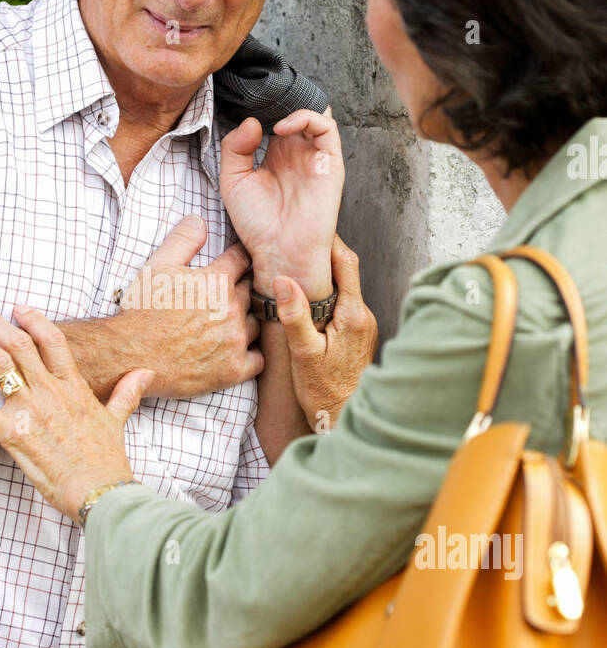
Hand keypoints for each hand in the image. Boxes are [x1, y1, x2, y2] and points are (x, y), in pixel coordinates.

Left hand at [0, 306, 153, 522]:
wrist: (100, 490)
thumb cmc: (107, 460)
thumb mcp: (117, 421)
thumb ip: (126, 393)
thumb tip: (145, 372)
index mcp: (73, 387)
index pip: (51, 341)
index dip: (33, 320)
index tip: (17, 307)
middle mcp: (49, 391)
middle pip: (17, 345)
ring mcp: (29, 410)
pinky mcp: (11, 433)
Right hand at [110, 214, 263, 396]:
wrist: (130, 355)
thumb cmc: (141, 311)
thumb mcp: (157, 267)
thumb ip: (182, 239)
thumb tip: (199, 219)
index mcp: (216, 281)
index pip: (242, 260)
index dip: (238, 260)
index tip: (236, 264)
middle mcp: (231, 309)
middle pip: (251, 292)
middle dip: (242, 291)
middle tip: (227, 297)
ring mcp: (234, 340)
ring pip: (256, 324)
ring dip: (247, 322)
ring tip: (230, 324)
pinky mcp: (233, 369)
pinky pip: (258, 359)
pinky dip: (251, 354)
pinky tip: (236, 350)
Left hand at [220, 106, 344, 296]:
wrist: (277, 251)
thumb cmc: (257, 225)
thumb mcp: (233, 182)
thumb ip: (234, 148)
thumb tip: (250, 122)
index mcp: (276, 155)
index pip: (275, 117)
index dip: (263, 105)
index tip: (244, 99)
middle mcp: (297, 153)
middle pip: (296, 110)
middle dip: (279, 99)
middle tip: (259, 97)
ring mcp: (314, 157)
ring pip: (315, 113)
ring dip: (294, 106)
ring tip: (271, 115)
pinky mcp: (330, 163)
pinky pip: (327, 128)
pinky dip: (307, 118)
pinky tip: (281, 128)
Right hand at [272, 233, 377, 430]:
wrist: (344, 417)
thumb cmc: (324, 391)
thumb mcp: (303, 353)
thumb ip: (295, 316)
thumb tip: (284, 282)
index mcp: (353, 315)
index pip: (346, 263)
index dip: (329, 243)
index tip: (309, 230)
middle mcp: (363, 315)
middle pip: (346, 271)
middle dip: (323, 255)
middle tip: (298, 243)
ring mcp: (363, 325)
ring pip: (344, 288)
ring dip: (323, 276)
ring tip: (298, 267)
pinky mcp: (358, 334)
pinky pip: (343, 304)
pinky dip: (326, 295)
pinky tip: (307, 299)